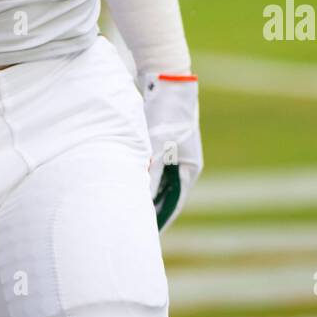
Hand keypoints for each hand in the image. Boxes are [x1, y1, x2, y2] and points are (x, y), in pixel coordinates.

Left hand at [138, 74, 202, 231]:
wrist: (169, 79)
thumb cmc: (168, 113)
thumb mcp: (159, 146)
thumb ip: (151, 172)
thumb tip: (141, 198)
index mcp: (190, 169)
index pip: (174, 203)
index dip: (160, 220)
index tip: (148, 237)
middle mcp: (184, 164)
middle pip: (166, 193)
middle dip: (152, 209)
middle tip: (134, 227)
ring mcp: (173, 152)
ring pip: (158, 180)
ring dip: (145, 192)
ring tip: (127, 208)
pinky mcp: (161, 140)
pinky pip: (151, 165)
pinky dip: (141, 175)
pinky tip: (127, 181)